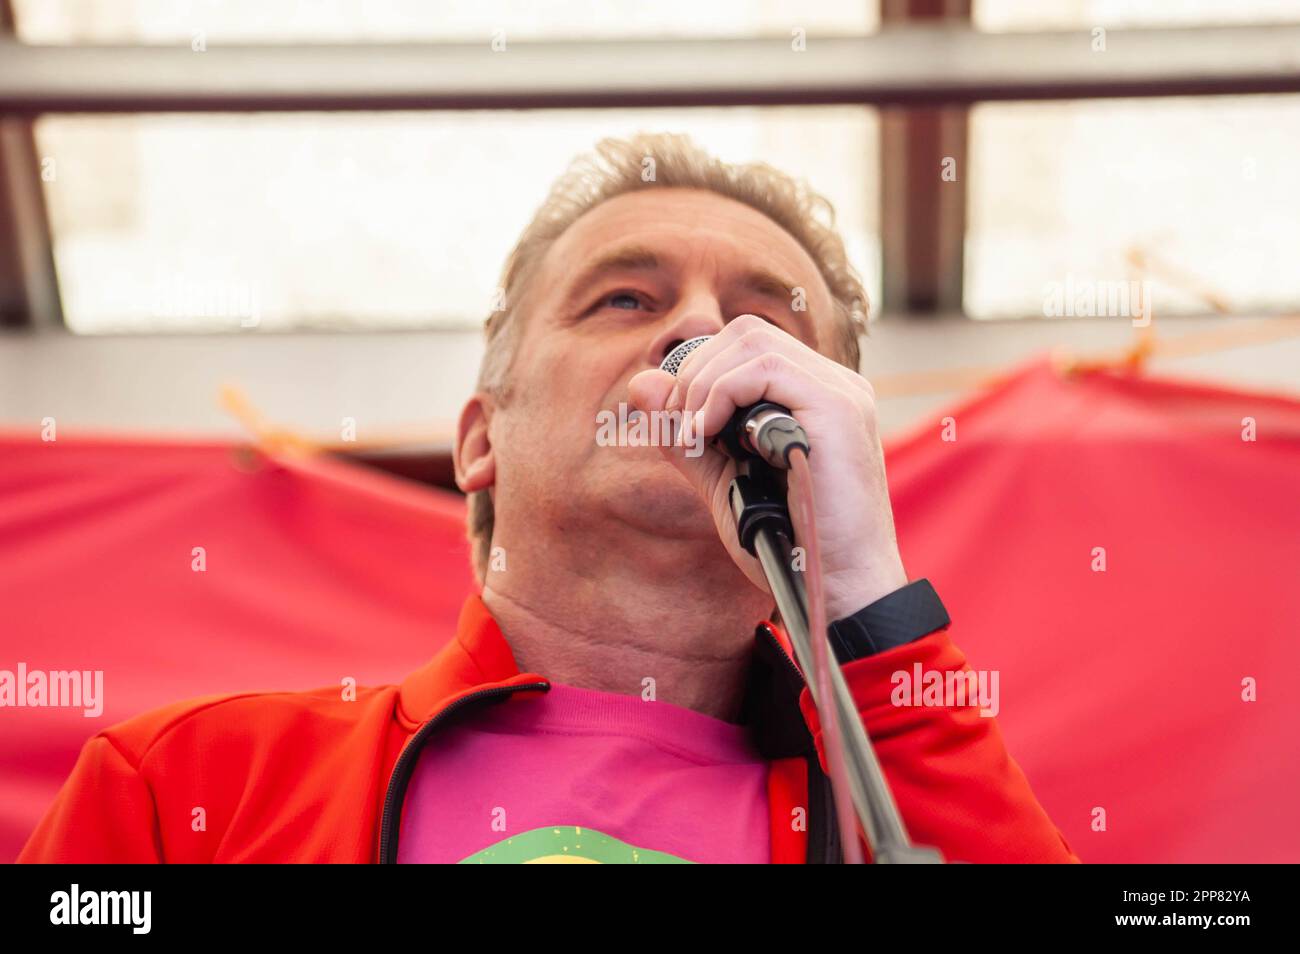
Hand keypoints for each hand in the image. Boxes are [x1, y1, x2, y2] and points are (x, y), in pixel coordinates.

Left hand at [628, 315, 906, 619]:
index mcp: (814, 397)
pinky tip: (709, 435)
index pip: (746, 346)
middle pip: (746, 333)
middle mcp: (833, 385)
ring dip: (703, 384)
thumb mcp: (723, 481)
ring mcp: (840, 392)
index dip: (699, 370)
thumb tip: (641, 384)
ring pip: (751, 342)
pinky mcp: (838, 408)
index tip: (678, 421)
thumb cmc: (788, 545)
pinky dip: (721, 394)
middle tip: (680, 429)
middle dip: (695, 373)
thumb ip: (685, 434)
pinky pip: (766, 368)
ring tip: (694, 436)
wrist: (836, 590)